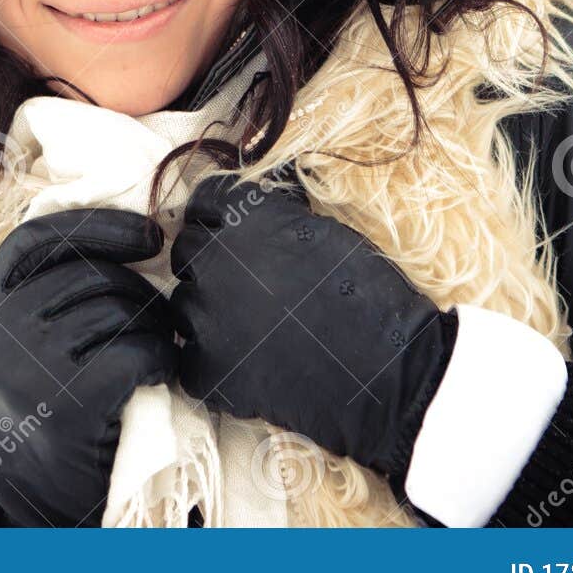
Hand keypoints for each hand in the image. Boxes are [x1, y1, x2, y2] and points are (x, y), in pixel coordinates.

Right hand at [0, 206, 177, 525]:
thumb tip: (133, 229)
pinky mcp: (65, 403)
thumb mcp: (30, 346)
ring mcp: (26, 368)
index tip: (147, 233)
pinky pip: (136, 353)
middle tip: (163, 315)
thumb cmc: (55, 409)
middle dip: (140, 288)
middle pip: (88, 274)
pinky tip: (159, 374)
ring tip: (158, 349)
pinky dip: (159, 360)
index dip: (95, 225)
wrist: (43, 501)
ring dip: (155, 328)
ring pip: (118, 311)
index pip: (33, 239)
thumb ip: (53, 295)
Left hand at [168, 174, 458, 483]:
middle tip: (249, 289)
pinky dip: (213, 364)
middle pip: (186, 252)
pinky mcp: (207, 368)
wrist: (388, 369)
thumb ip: (273, 215)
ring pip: (184, 306)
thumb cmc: (368, 293)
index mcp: (245, 216)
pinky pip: (190, 360)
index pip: (202, 203)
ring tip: (254, 331)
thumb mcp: (322, 228)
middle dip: (210, 265)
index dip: (217, 219)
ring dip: (209, 315)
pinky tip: (249, 366)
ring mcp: (205, 316)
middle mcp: (214, 258)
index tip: (232, 236)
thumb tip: (251, 203)